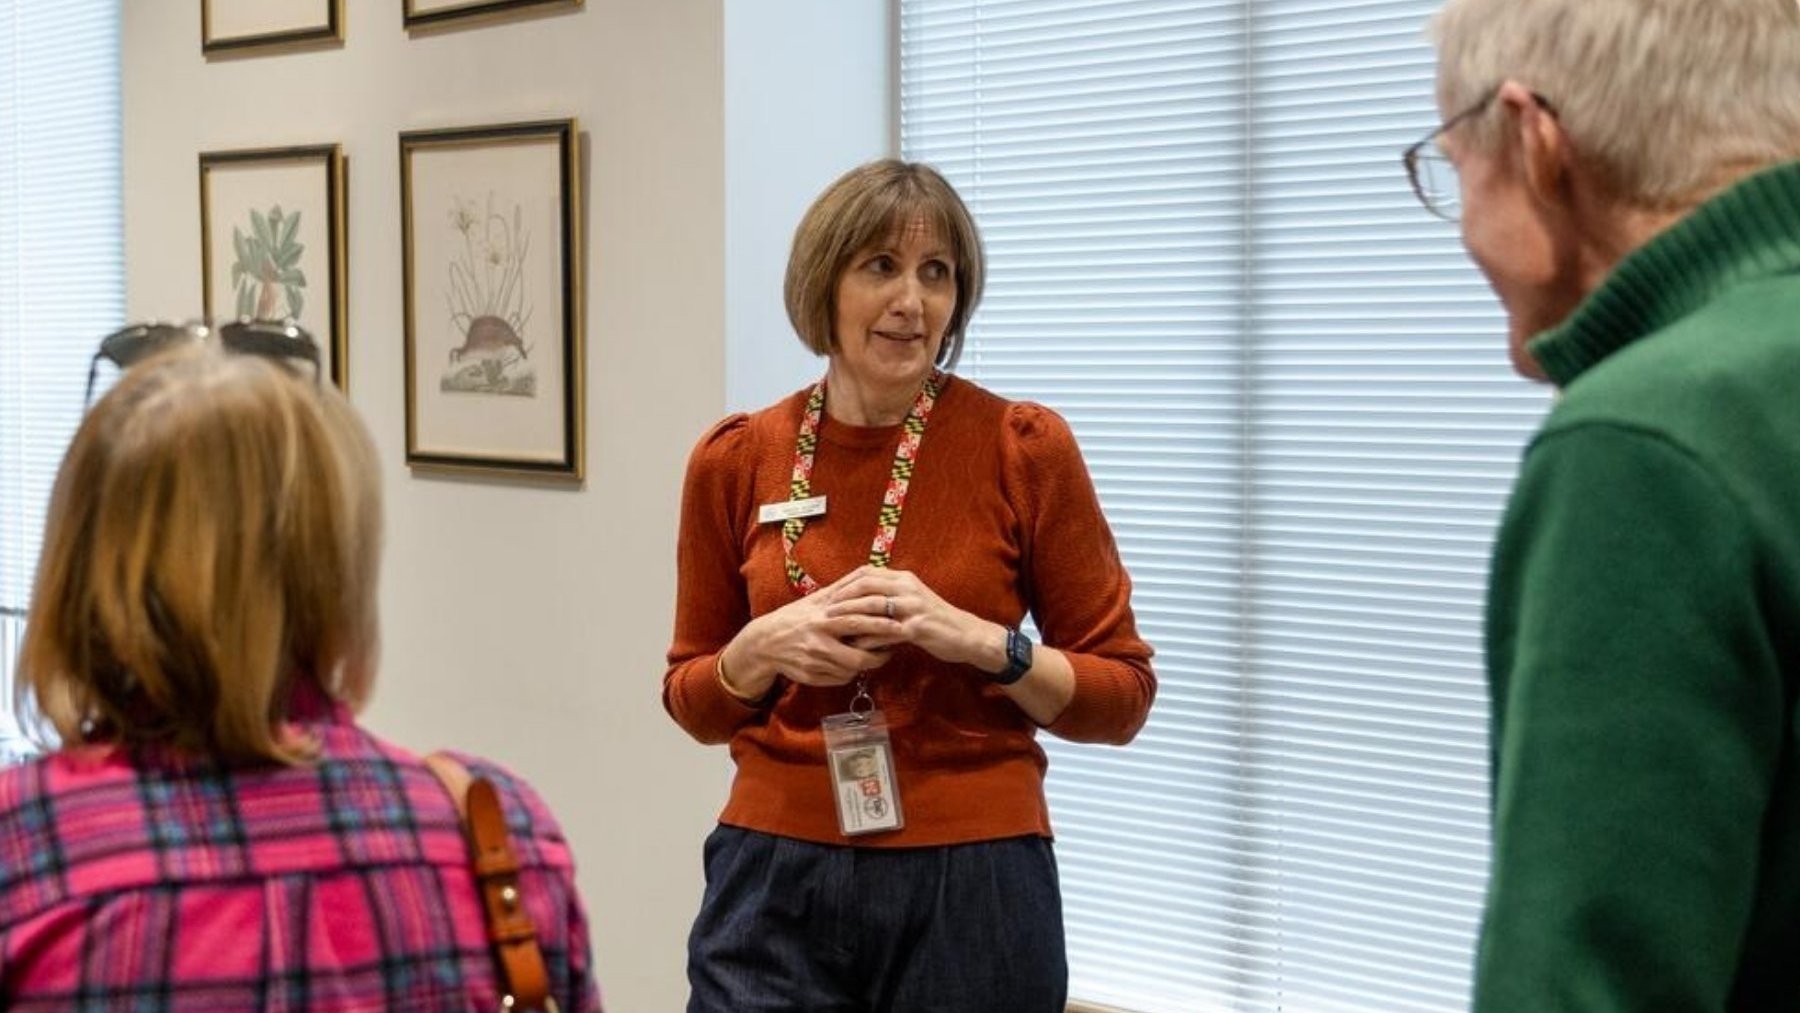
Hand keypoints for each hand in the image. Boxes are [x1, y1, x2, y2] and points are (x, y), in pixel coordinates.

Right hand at [721, 570, 898, 696]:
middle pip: (857, 655)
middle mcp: (818, 643)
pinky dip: (850, 672)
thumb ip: (842, 590)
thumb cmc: (796, 617)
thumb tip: (868, 571)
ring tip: (877, 654)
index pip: (857, 622)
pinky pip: (839, 679)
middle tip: (896, 646)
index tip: (900, 623)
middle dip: (880, 654)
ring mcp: (814, 663)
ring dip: (867, 664)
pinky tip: (853, 663)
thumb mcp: (816, 601)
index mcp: (822, 620)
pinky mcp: (810, 678)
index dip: (881, 624)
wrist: (765, 642)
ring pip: (851, 671)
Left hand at [824, 565, 1004, 669]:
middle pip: (865, 585)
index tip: (827, 594)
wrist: (967, 635)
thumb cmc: (938, 621)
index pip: (866, 573)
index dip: (844, 583)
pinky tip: (854, 646)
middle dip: (840, 597)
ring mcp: (913, 606)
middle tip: (821, 609)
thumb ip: (889, 597)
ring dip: (848, 615)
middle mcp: (908, 587)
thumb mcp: (913, 601)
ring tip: (830, 625)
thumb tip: (860, 600)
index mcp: (905, 578)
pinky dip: (868, 638)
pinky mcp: (918, 627)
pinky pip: (885, 632)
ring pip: (872, 606)